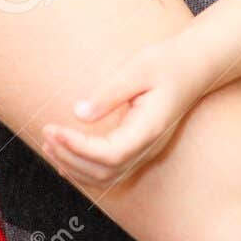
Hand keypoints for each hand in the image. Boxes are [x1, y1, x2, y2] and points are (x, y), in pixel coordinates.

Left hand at [40, 41, 206, 188]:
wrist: (193, 67)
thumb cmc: (167, 63)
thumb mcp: (138, 69)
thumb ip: (109, 93)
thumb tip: (79, 113)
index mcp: (149, 129)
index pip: (110, 154)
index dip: (78, 147)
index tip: (54, 129)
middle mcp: (148, 147)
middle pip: (105, 171)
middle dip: (70, 157)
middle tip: (46, 133)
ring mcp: (145, 151)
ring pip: (106, 177)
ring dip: (74, 166)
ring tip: (49, 145)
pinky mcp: (138, 148)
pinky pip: (110, 170)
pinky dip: (84, 169)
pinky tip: (64, 158)